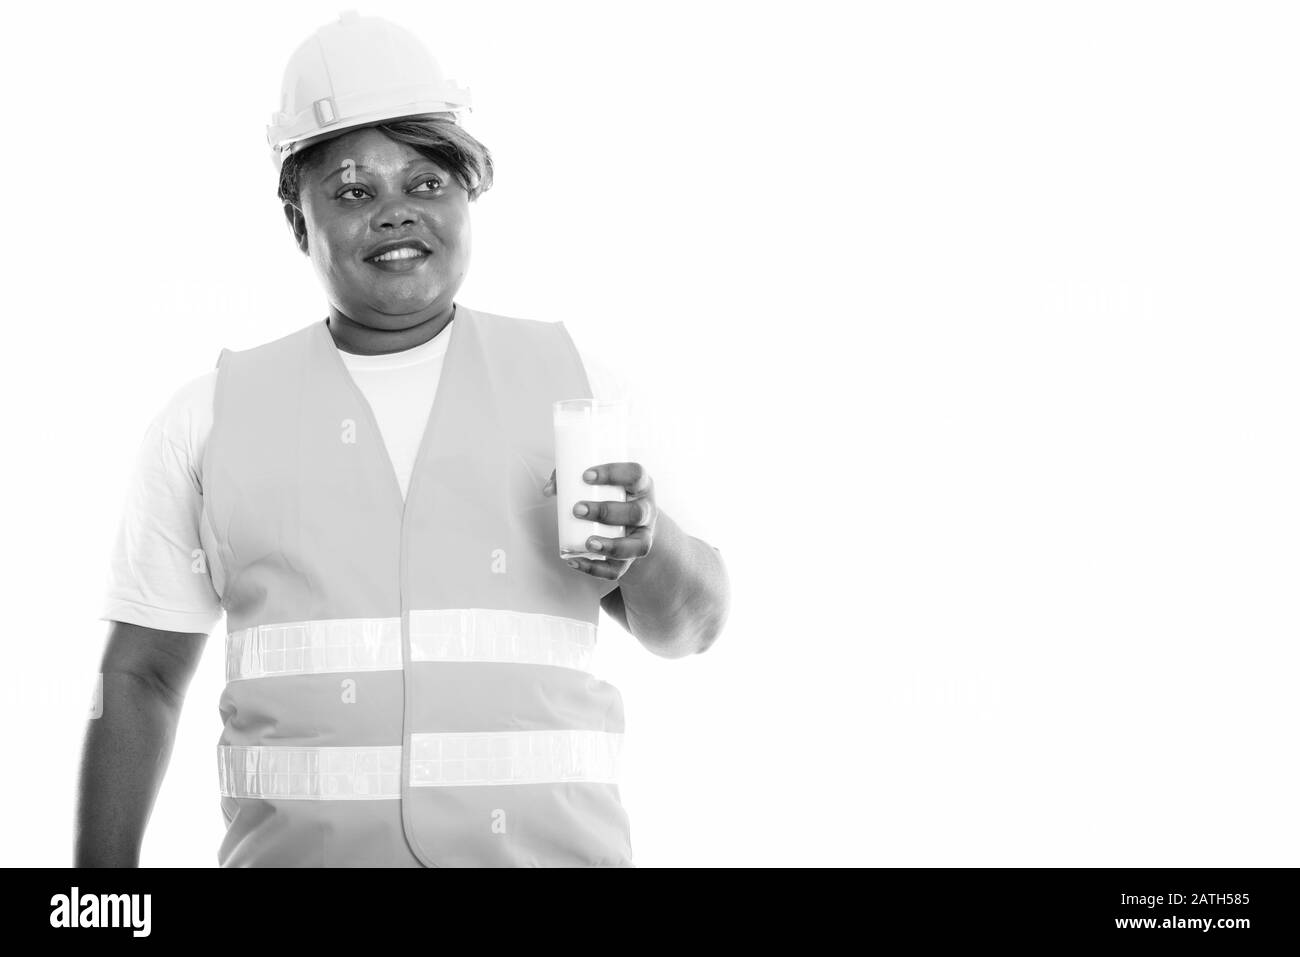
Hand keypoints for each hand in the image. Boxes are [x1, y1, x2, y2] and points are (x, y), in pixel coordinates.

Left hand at [543, 463, 656, 580]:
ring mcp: (643, 536)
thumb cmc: (611, 496)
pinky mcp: (631, 558)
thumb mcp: (600, 482)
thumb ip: (570, 478)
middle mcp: (647, 511)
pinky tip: (575, 562)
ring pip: (637, 546)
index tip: (586, 476)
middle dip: (606, 512)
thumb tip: (548, 490)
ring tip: (587, 543)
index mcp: (641, 486)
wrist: (632, 524)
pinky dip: (596, 569)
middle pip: (636, 512)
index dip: (613, 473)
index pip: (635, 474)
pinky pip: (619, 569)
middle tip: (577, 509)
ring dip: (611, 546)